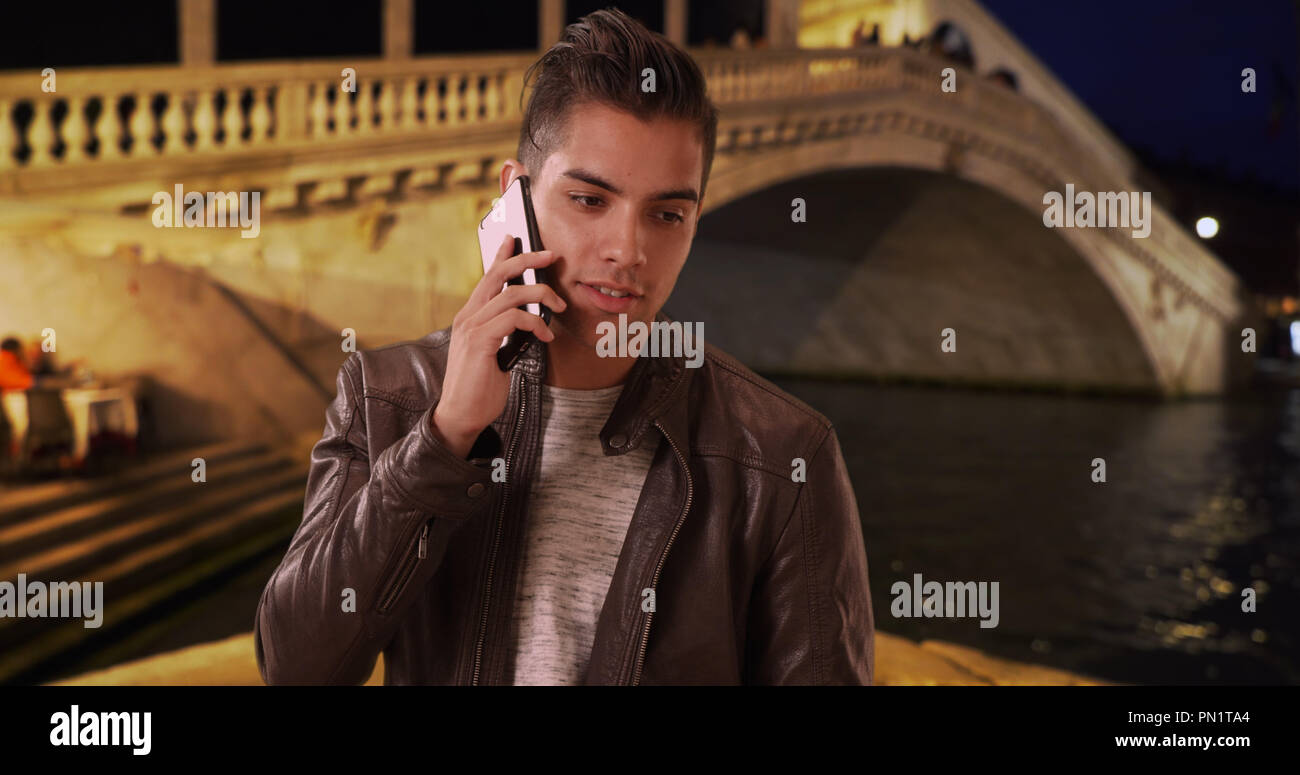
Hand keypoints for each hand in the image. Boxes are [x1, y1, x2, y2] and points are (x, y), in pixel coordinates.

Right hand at [431, 234, 565, 457]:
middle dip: (526, 260)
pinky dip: (535, 323)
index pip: (487, 276)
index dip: (501, 255)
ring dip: (541, 296)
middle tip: (550, 256)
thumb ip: (504, 334)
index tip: (514, 238)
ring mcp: (472, 327)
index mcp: (470, 316)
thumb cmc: (479, 387)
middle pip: (498, 274)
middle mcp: (468, 316)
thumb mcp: (493, 353)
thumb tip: (528, 323)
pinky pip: (514, 318)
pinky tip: (545, 336)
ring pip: (511, 294)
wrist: (461, 414)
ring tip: (558, 307)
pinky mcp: (481, 341)